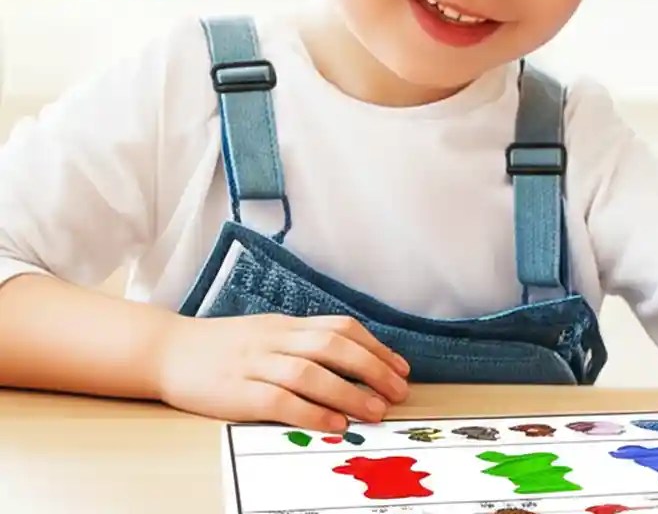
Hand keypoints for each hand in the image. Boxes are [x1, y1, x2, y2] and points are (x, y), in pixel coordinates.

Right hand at [154, 313, 410, 431]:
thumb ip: (302, 344)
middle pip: (334, 346)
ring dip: (349, 392)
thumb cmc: (221, 348)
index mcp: (285, 325)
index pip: (341, 328)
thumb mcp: (266, 334)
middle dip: (373, 369)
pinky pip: (280, 401)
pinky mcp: (237, 392)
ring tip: (375, 411)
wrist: (165, 351)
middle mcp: (274, 339)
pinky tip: (335, 423)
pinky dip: (312, 411)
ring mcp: (254, 364)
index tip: (400, 369)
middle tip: (398, 392)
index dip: (376, 348)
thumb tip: (352, 364)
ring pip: (310, 372)